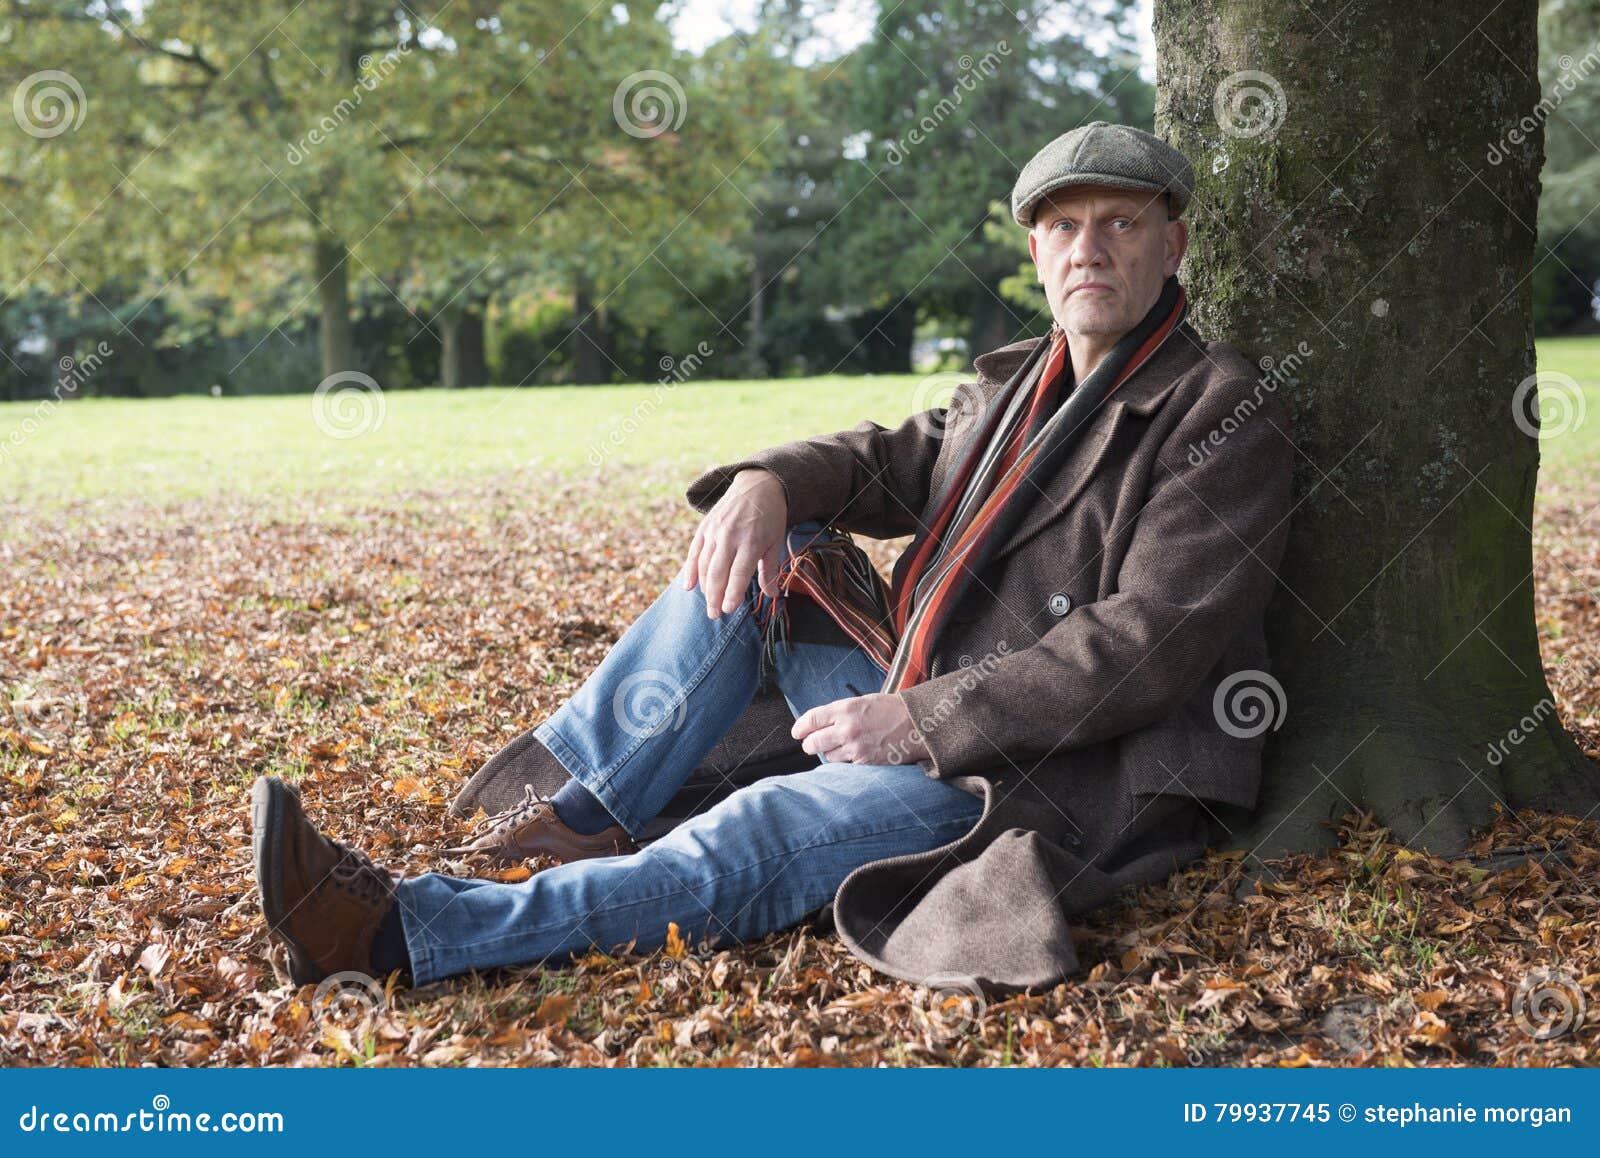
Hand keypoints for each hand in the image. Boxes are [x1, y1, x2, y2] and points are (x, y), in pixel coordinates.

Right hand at [682, 469, 787, 618]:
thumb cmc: (770, 516)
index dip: (733, 593)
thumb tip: (772, 594)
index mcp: (751, 541)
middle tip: (715, 615)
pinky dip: (690, 570)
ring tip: (708, 605)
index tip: (729, 610)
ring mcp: (715, 531)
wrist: (756, 485)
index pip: (739, 573)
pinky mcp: (705, 528)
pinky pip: (694, 552)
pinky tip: (688, 587)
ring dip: (704, 588)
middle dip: (715, 596)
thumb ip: (769, 569)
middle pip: (718, 572)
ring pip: (704, 565)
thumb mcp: (776, 541)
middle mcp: (730, 536)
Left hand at [791, 693, 928, 765]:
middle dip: (810, 744)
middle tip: (812, 743)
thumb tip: (819, 723)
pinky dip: (845, 762)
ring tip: (842, 746)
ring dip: (830, 753)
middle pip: (812, 743)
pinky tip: (854, 754)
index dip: (800, 727)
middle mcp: (846, 728)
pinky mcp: (864, 762)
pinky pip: (844, 766)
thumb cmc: (891, 710)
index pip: (811, 719)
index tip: (797, 732)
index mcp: (845, 709)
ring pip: (827, 756)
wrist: (917, 724)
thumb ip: (840, 713)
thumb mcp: (862, 702)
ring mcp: (854, 747)